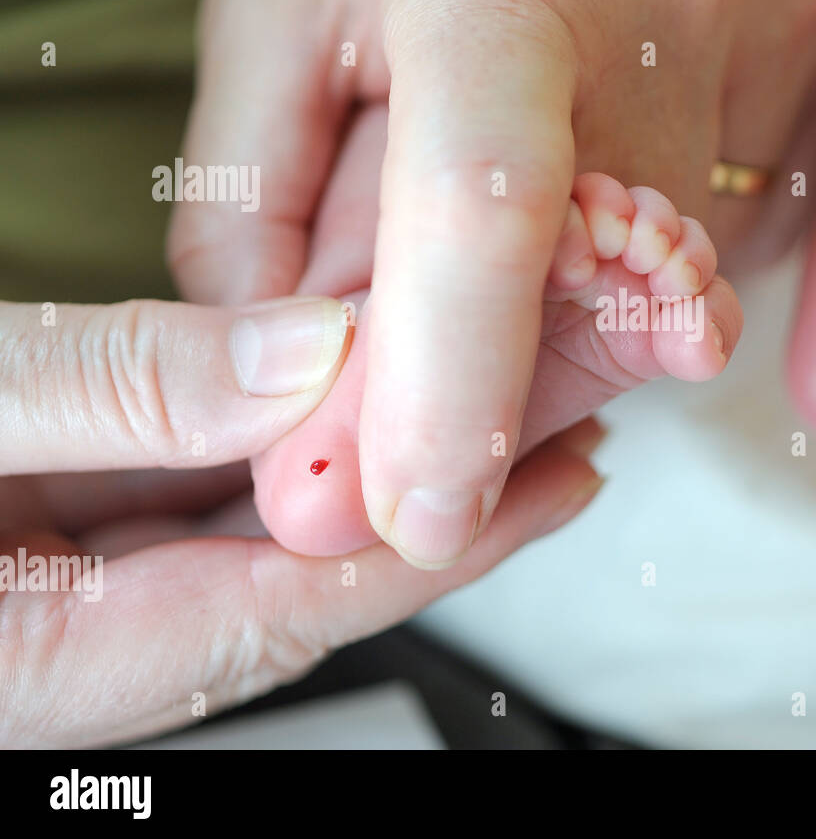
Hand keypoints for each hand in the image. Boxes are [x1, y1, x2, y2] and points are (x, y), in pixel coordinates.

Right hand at [0, 297, 600, 745]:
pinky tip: (317, 374)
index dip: (444, 543)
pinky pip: (169, 493)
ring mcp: (48, 593)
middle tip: (530, 415)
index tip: (553, 481)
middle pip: (292, 575)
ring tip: (444, 382)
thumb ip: (119, 390)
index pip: (303, 609)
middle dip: (414, 492)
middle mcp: (66, 651)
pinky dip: (247, 432)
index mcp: (44, 670)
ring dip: (341, 452)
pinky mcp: (27, 537)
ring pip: (238, 528)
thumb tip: (307, 355)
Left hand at [167, 0, 815, 563]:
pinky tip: (597, 176)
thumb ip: (266, 211)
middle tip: (421, 368)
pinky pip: (721, 234)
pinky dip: (637, 262)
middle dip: (498, 374)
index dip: (455, 381)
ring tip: (518, 184)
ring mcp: (774, 26)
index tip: (418, 515)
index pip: (486, 200)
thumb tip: (310, 399)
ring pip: (659, 279)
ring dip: (564, 308)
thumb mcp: (285, 8)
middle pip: (588, 284)